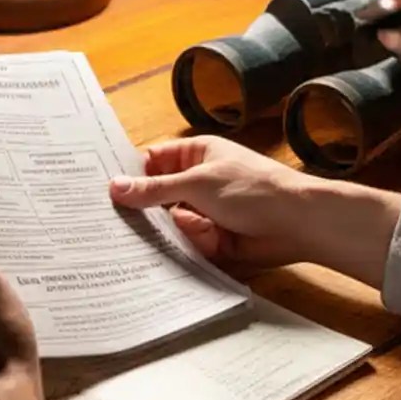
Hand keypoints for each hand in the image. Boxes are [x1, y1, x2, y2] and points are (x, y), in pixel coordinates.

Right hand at [108, 136, 320, 270]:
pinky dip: (197, 244)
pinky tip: (213, 241)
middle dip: (148, 210)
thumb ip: (154, 189)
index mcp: (195, 155)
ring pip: (172, 225)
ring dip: (182, 229)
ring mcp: (207, 211)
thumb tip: (115, 186)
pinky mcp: (215, 239)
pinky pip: (189, 244)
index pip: (151, 162)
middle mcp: (198, 182)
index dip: (129, 175)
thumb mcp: (197, 183)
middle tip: (119, 222)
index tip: (102, 191)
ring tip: (204, 228)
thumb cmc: (253, 189)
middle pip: (158, 197)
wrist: (298, 223)